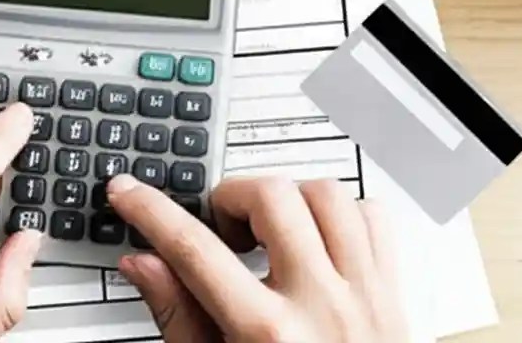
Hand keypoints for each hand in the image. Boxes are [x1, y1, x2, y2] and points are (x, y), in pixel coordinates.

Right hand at [107, 175, 407, 342]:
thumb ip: (180, 317)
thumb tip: (143, 264)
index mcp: (266, 336)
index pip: (195, 249)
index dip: (151, 211)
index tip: (129, 192)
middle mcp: (320, 306)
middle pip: (271, 198)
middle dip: (231, 198)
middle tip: (219, 227)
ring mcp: (364, 294)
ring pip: (327, 195)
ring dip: (289, 199)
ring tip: (268, 229)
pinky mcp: (392, 291)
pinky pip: (372, 216)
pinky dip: (340, 215)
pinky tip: (316, 238)